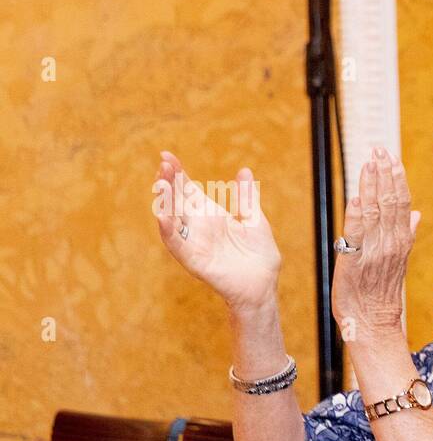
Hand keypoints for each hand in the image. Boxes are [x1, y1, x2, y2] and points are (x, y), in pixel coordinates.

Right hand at [153, 152, 281, 312]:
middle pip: (176, 200)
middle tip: (163, 164)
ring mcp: (193, 243)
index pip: (187, 190)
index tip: (167, 155)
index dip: (177, 173)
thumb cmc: (259, 256)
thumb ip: (247, 198)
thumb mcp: (255, 220)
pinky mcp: (194, 261)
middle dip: (168, 182)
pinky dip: (169, 232)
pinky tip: (163, 217)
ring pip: (171, 220)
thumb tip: (244, 170)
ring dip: (164, 203)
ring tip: (161, 184)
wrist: (264, 285)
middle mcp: (197, 227)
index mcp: (210, 215)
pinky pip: (177, 245)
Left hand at [331, 148, 420, 344]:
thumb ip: (406, 234)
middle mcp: (390, 243)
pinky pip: (357, 233)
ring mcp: (374, 251)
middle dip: (385, 173)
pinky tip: (357, 195)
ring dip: (372, 185)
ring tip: (370, 162)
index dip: (397, 178)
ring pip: (376, 211)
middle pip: (391, 202)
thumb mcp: (399, 261)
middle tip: (380, 150)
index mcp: (401, 241)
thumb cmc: (382, 293)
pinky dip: (356, 214)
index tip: (392, 157)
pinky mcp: (354, 260)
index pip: (402, 202)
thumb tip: (415, 214)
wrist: (373, 322)